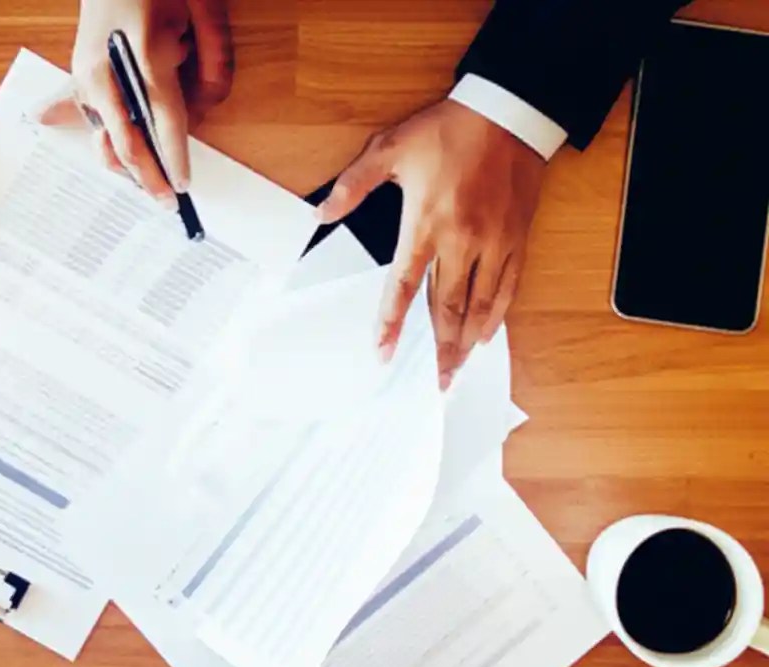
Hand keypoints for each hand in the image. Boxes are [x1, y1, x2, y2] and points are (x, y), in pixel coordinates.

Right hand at [38, 0, 233, 201]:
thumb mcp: (202, 2)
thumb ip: (215, 54)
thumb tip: (211, 101)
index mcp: (140, 51)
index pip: (162, 117)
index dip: (174, 155)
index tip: (182, 184)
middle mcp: (104, 69)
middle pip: (125, 139)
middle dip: (146, 175)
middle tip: (165, 201)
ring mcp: (86, 72)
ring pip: (104, 135)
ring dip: (124, 164)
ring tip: (148, 186)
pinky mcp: (80, 73)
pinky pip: (88, 117)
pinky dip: (104, 140)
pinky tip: (93, 171)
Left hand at [317, 100, 545, 388]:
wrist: (508, 113)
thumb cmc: (448, 130)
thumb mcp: (391, 148)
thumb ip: (354, 185)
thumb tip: (321, 212)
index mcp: (425, 223)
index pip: (404, 286)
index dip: (391, 323)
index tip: (383, 353)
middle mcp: (461, 240)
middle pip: (447, 308)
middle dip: (440, 348)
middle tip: (435, 381)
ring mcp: (493, 243)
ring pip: (479, 305)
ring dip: (466, 342)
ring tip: (458, 369)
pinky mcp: (517, 239)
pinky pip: (508, 287)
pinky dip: (496, 316)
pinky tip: (486, 335)